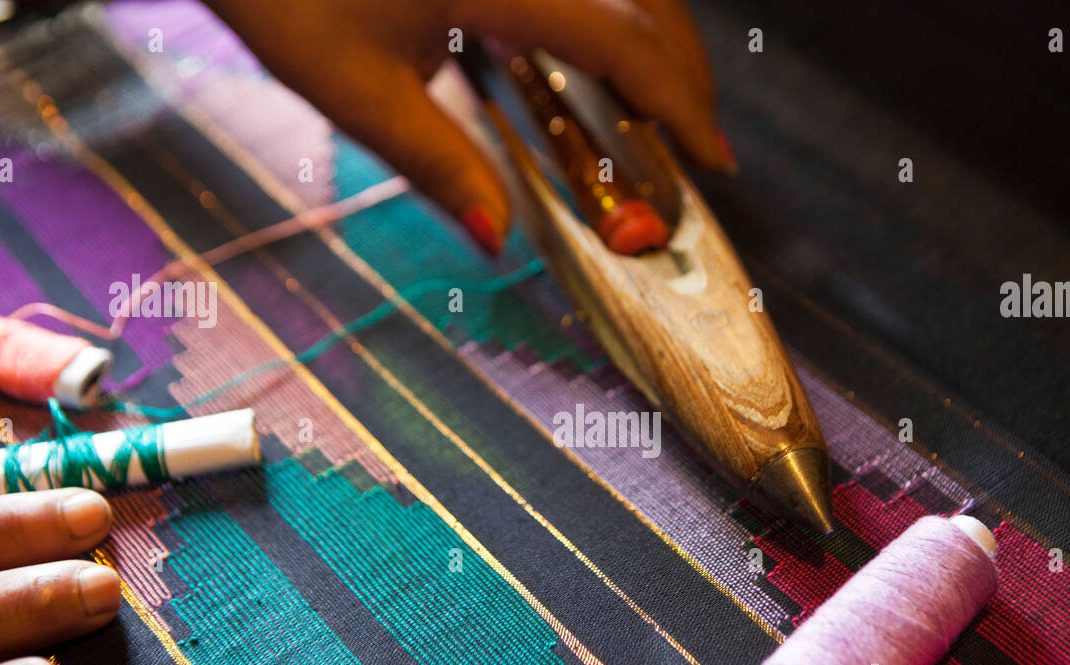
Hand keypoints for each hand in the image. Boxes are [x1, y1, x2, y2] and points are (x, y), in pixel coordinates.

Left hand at [207, 0, 732, 253]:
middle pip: (649, 1)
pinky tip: (606, 47)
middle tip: (694, 140)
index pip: (627, 44)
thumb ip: (440, 163)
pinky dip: (621, 9)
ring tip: (660, 100)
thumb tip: (498, 235)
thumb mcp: (355, 90)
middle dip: (685, 72)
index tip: (714, 156)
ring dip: (659, 36)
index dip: (683, 104)